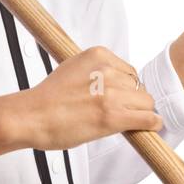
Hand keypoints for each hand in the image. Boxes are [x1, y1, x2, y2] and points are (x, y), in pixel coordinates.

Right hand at [16, 45, 162, 151]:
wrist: (32, 116)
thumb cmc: (47, 99)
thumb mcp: (72, 68)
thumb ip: (95, 70)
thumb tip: (115, 81)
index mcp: (98, 55)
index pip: (128, 71)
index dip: (124, 88)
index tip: (115, 98)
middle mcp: (107, 71)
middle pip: (138, 86)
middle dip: (132, 100)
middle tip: (118, 112)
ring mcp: (112, 93)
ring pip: (146, 102)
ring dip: (139, 113)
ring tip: (125, 122)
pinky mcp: (114, 116)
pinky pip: (148, 118)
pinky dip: (152, 124)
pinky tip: (149, 128)